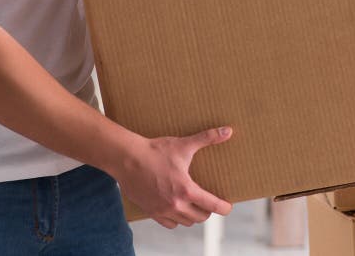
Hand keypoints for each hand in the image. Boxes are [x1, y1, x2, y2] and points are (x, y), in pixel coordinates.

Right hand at [113, 126, 233, 228]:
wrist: (127, 158)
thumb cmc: (155, 150)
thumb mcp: (183, 144)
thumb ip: (207, 138)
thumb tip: (228, 131)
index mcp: (186, 190)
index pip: (212, 205)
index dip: (223, 207)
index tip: (227, 207)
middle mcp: (176, 204)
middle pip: (200, 217)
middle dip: (207, 210)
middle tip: (208, 201)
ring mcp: (163, 210)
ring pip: (186, 221)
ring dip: (192, 215)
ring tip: (193, 205)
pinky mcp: (151, 212)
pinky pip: (170, 224)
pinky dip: (176, 219)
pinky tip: (176, 209)